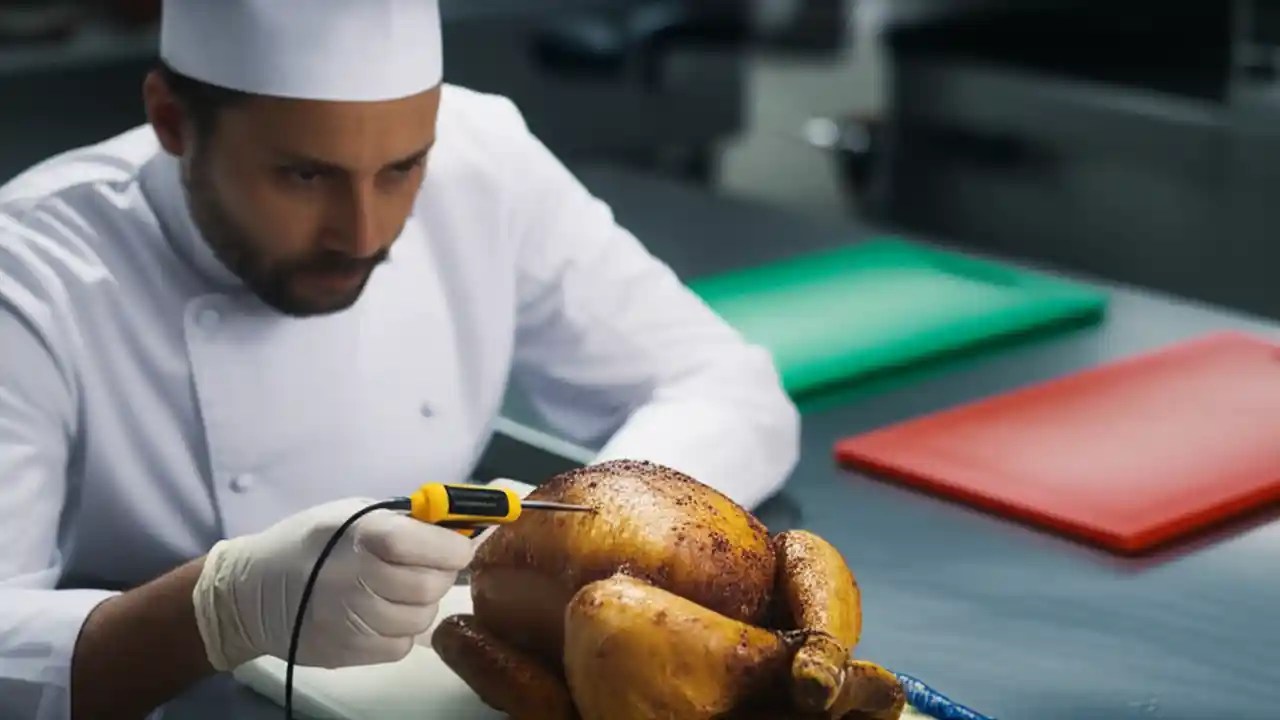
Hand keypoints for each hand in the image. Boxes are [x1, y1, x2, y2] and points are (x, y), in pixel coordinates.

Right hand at [192, 498, 474, 670]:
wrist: (251, 593)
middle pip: (431, 586)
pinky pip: (402, 646)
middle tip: (429, 567)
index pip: (428, 545)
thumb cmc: (309, 543)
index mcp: (361, 535)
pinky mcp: (348, 653)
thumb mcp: (351, 514)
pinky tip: (384, 614)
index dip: (453, 548)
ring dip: (422, 604)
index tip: (458, 546)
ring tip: (401, 590)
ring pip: (421, 619)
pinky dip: (402, 631)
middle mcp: (357, 579)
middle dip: (442, 575)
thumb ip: (401, 522)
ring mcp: (352, 621)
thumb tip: (454, 528)